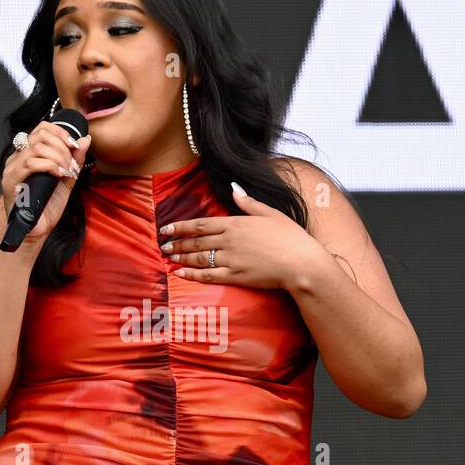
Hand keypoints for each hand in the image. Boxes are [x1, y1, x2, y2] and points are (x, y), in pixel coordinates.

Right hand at [0, 124, 92, 245]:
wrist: (36, 230)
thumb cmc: (47, 206)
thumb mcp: (66, 178)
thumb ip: (75, 159)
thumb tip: (86, 140)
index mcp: (27, 154)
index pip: (41, 129)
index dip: (60, 132)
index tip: (75, 145)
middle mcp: (17, 158)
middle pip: (39, 135)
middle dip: (62, 147)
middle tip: (71, 164)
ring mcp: (11, 169)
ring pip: (36, 148)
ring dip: (58, 157)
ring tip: (67, 172)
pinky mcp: (10, 182)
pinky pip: (30, 164)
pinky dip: (50, 166)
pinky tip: (59, 176)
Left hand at [158, 182, 324, 290]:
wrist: (301, 263)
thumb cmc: (290, 237)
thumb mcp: (270, 213)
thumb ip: (249, 202)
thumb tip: (234, 188)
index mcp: (236, 223)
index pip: (201, 224)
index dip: (181, 226)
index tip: (167, 228)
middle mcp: (230, 240)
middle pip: (196, 241)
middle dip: (177, 242)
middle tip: (163, 245)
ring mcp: (232, 259)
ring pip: (200, 257)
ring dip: (182, 257)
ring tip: (169, 257)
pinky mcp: (236, 276)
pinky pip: (209, 275)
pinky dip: (193, 274)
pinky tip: (182, 273)